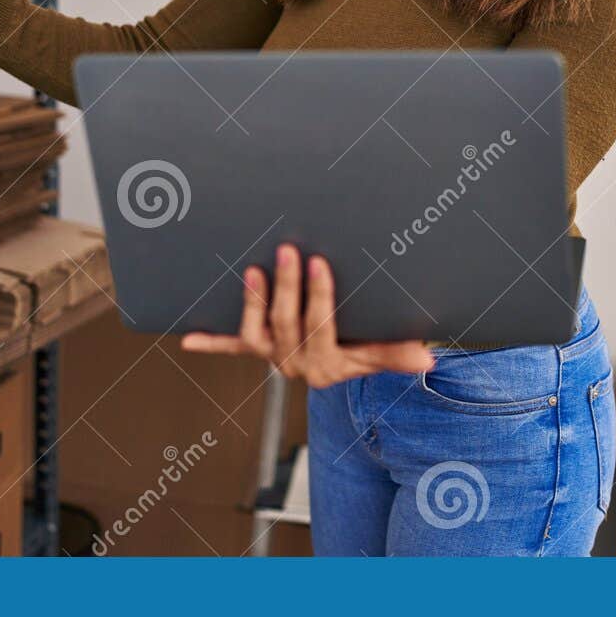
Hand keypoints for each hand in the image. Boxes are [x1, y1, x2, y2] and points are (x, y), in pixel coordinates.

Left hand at [181, 244, 434, 387]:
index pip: (321, 328)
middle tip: (288, 250)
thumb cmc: (367, 348)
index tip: (319, 262)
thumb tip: (428, 359)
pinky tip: (187, 337)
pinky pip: (231, 348)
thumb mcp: (383, 351)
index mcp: (325, 366)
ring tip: (253, 272)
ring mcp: (272, 356)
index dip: (317, 296)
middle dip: (286, 287)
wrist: (343, 366)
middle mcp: (294, 364)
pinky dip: (210, 343)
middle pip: (285, 325)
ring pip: (255, 335)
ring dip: (251, 304)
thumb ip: (399, 355)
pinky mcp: (257, 349)